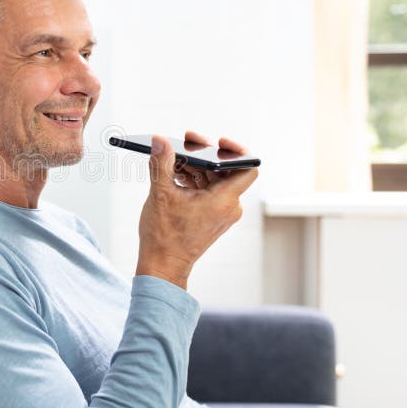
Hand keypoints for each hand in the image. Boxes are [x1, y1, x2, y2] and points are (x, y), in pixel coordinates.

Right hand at [136, 131, 257, 289]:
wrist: (163, 267)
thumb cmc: (164, 236)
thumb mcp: (161, 194)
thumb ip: (162, 163)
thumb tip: (159, 140)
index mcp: (224, 201)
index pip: (247, 168)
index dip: (237, 150)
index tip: (218, 142)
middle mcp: (228, 207)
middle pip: (224, 170)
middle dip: (203, 156)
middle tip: (185, 144)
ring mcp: (219, 213)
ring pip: (213, 180)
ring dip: (194, 168)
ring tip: (172, 163)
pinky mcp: (210, 217)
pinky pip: (207, 191)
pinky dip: (193, 181)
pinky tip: (173, 176)